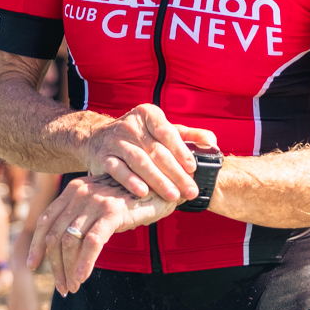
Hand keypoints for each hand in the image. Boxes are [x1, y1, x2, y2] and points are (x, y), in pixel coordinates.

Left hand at [29, 175, 175, 295]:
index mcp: (72, 191)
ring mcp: (96, 201)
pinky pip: (92, 242)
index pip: (46, 221)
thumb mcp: (99, 204)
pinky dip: (85, 262)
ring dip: (68, 269)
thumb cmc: (130, 200)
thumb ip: (80, 216)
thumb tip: (62, 247)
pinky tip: (83, 277)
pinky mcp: (113, 211)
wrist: (161, 187)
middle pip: (56, 236)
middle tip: (62, 287)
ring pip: (70, 242)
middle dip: (56, 266)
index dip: (36, 245)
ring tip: (73, 287)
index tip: (32, 265)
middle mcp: (80, 193)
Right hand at [84, 104, 215, 202]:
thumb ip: (188, 135)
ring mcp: (116, 141)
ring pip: (140, 162)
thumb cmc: (138, 135)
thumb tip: (212, 142)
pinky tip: (143, 192)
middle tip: (190, 190)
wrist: (97, 139)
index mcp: (148, 114)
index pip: (168, 132)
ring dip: (157, 180)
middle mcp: (131, 126)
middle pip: (157, 151)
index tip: (193, 168)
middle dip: (176, 173)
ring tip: (172, 195)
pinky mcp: (104, 157)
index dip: (181, 151)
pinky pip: (118, 170)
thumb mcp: (162, 129)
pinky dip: (131, 181)